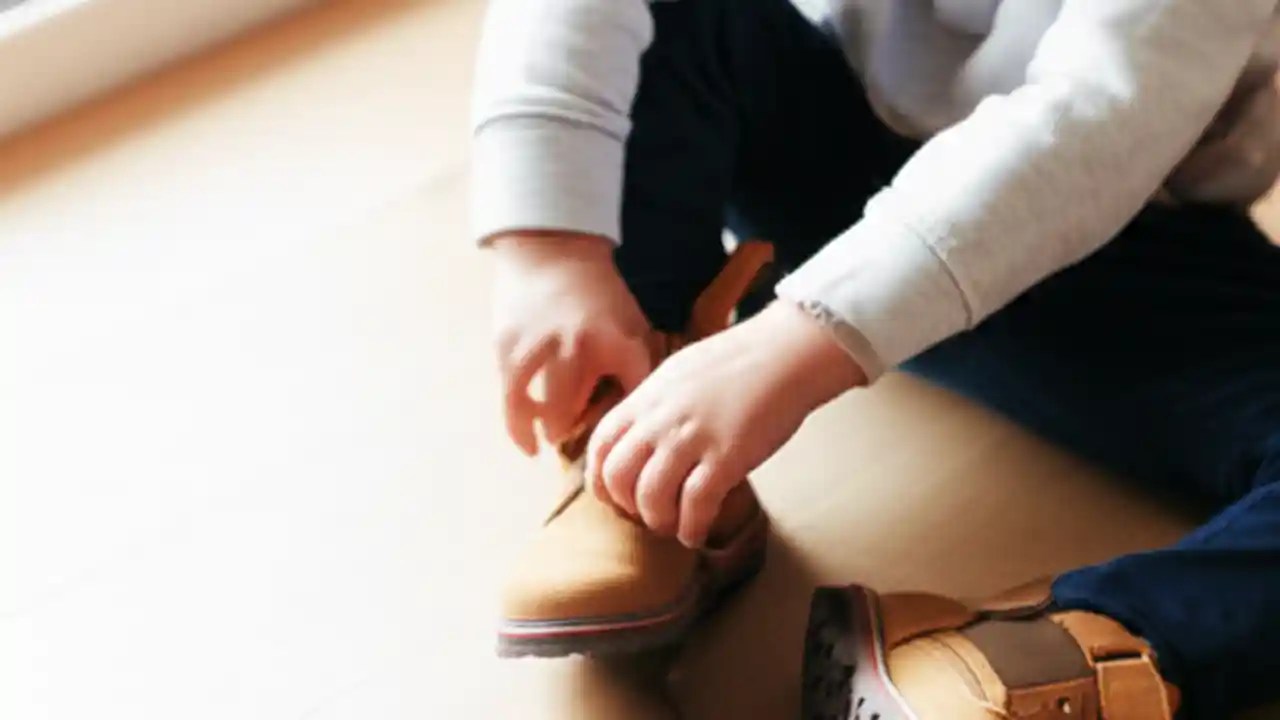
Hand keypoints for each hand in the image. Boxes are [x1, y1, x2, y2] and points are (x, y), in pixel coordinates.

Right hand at [490, 232, 652, 454]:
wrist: (552, 249)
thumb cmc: (599, 293)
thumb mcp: (632, 323)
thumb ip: (637, 363)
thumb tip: (643, 412)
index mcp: (615, 342)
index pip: (631, 395)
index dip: (629, 424)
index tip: (626, 438)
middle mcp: (577, 348)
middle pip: (582, 412)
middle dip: (579, 431)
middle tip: (579, 439)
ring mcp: (539, 349)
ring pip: (543, 411)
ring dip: (547, 431)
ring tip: (547, 442)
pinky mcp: (508, 349)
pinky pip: (511, 399)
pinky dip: (518, 426)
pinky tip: (526, 442)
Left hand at [586, 302, 865, 547]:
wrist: (786, 353)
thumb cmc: (738, 362)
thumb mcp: (679, 374)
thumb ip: (655, 406)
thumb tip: (641, 437)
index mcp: (647, 397)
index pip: (600, 445)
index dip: (600, 478)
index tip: (614, 497)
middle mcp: (661, 419)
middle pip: (618, 477)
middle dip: (627, 506)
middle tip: (647, 515)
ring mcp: (692, 439)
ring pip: (651, 498)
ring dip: (659, 521)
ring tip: (674, 526)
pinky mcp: (726, 458)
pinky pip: (695, 507)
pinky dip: (692, 529)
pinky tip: (697, 534)